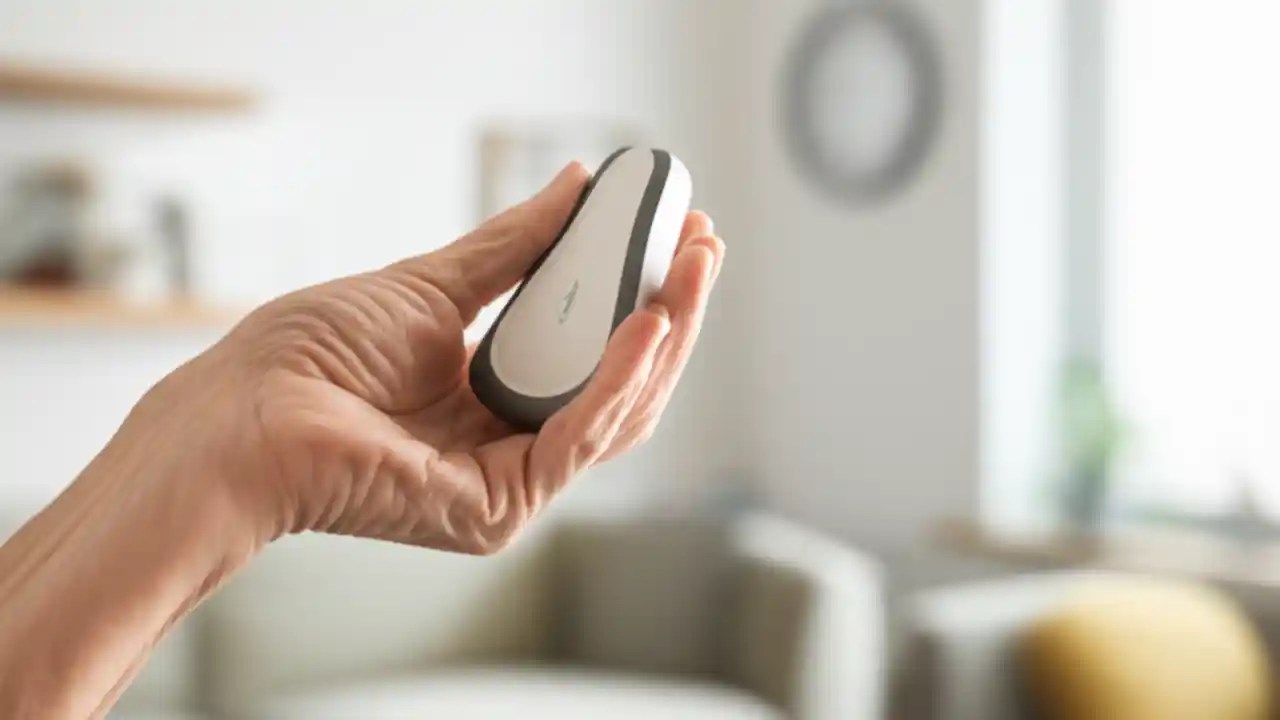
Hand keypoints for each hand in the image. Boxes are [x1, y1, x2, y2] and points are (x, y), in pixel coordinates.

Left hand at [167, 162, 723, 552]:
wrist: (245, 413)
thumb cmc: (314, 356)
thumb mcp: (436, 283)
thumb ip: (514, 247)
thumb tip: (577, 186)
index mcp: (494, 397)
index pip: (593, 352)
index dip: (642, 296)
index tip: (677, 235)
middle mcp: (510, 445)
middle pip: (621, 384)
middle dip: (673, 313)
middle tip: (706, 245)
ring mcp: (511, 483)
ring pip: (619, 412)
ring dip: (666, 337)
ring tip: (696, 266)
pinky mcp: (503, 507)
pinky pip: (582, 438)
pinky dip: (621, 378)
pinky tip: (650, 321)